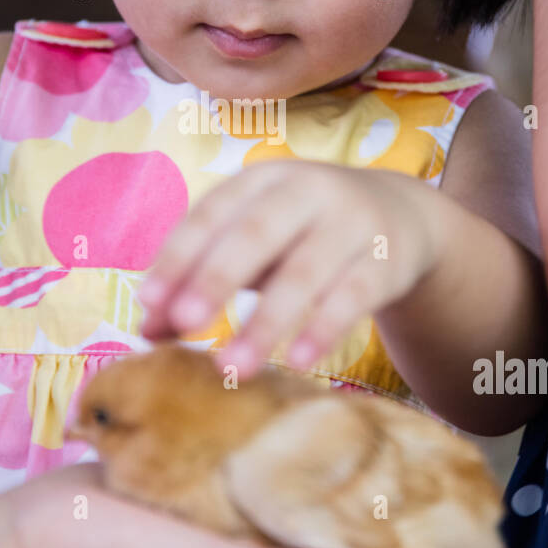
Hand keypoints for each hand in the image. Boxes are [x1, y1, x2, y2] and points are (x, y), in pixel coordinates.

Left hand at [138, 159, 440, 380]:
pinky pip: (353, 296)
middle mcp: (307, 190)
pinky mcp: (386, 259)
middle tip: (183, 324)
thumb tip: (145, 333)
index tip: (147, 303)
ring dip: (266, 322)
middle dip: (216, 278)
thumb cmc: (302, 235)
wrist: (401, 215)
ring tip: (232, 367)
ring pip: (304, 272)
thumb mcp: (253, 245)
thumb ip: (198, 281)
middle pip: (256, 233)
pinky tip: (297, 361)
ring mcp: (351, 222)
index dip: (178, 257)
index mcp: (261, 179)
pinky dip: (323, 329)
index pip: (211, 213)